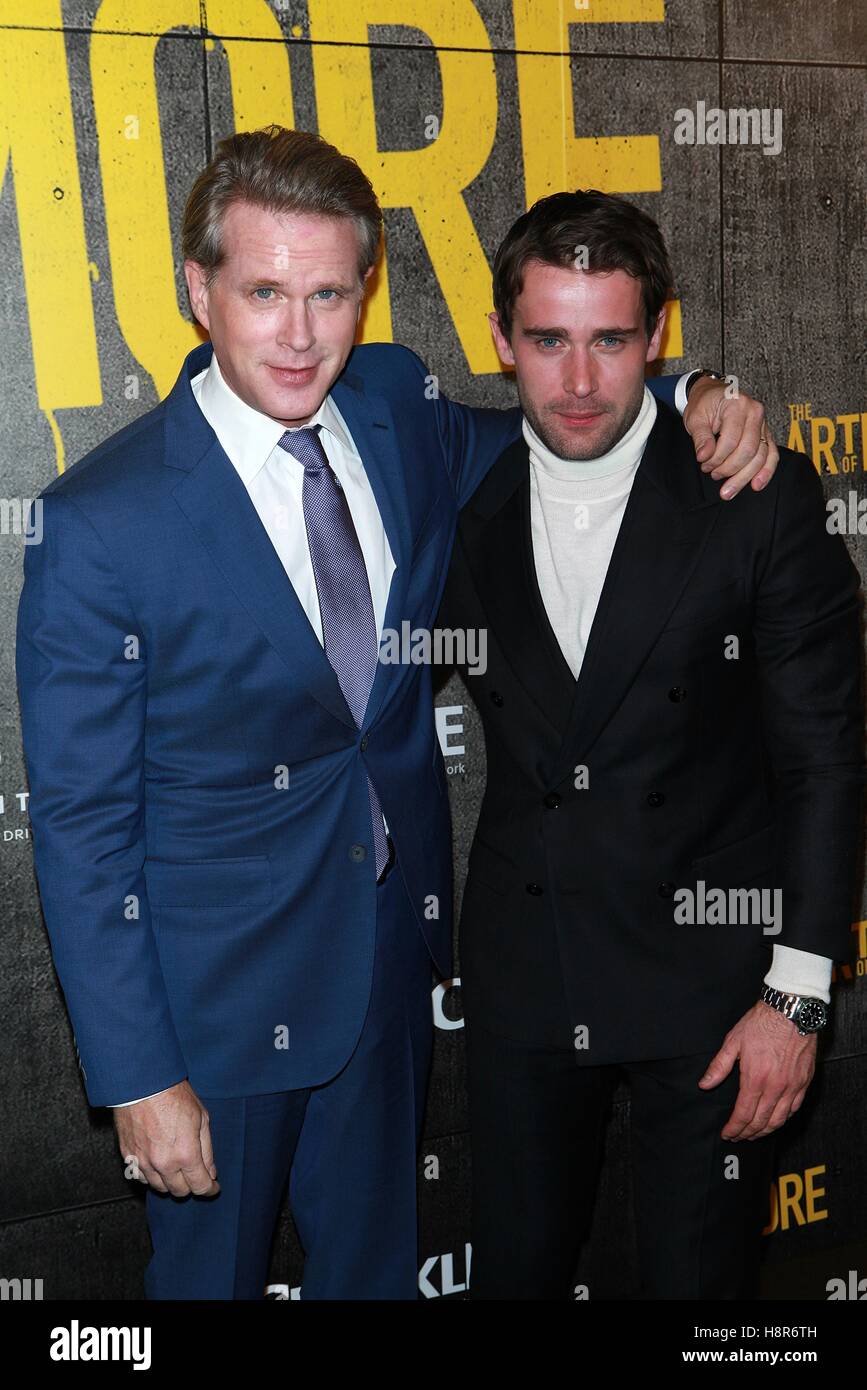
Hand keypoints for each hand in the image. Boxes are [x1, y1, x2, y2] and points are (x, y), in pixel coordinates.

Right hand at [113, 1079, 219, 1196]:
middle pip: (179, 1191)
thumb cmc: (174, 1096)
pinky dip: (151, 1175)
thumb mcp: (201, 1118)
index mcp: (185, 1155)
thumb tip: (210, 1172)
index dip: (209, 1189)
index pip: (199, 1186)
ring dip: (170, 1182)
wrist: (143, 1084)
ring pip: (159, 1187)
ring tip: (176, 1168)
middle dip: (190, 1185)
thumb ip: (207, 1150)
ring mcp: (143, 1162)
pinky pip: (141, 1177)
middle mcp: (163, 1164)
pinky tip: (157, 1164)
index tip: (212, 1187)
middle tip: (195, 1173)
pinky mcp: (129, 1156)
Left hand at [683, 377, 778, 499]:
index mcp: (738, 405)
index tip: (704, 464)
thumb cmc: (705, 404)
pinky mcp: (766, 434)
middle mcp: (755, 413)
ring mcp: (763, 423)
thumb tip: (704, 456)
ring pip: (761, 457)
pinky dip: (765, 472)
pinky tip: (756, 485)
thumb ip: (700, 437)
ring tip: (728, 490)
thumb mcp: (695, 417)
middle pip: (748, 451)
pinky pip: (771, 455)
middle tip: (713, 475)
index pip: (730, 441)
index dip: (716, 458)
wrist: (713, 394)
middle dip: (729, 469)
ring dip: (744, 477)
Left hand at [698, 1001, 816, 1140]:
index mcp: (755, 1078)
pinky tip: (775, 1120)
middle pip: (761, 1121)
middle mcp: (776, 1086)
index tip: (727, 1134)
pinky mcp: (804, 1082)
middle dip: (747, 1133)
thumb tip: (705, 1084)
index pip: (743, 1114)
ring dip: (765, 1130)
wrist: (791, 1010)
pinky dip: (783, 1119)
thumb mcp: (733, 1041)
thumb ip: (719, 1066)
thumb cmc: (762, 1022)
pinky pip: (794, 1108)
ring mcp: (792, 1086)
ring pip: (779, 1119)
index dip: (734, 1128)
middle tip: (738, 1137)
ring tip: (754, 1133)